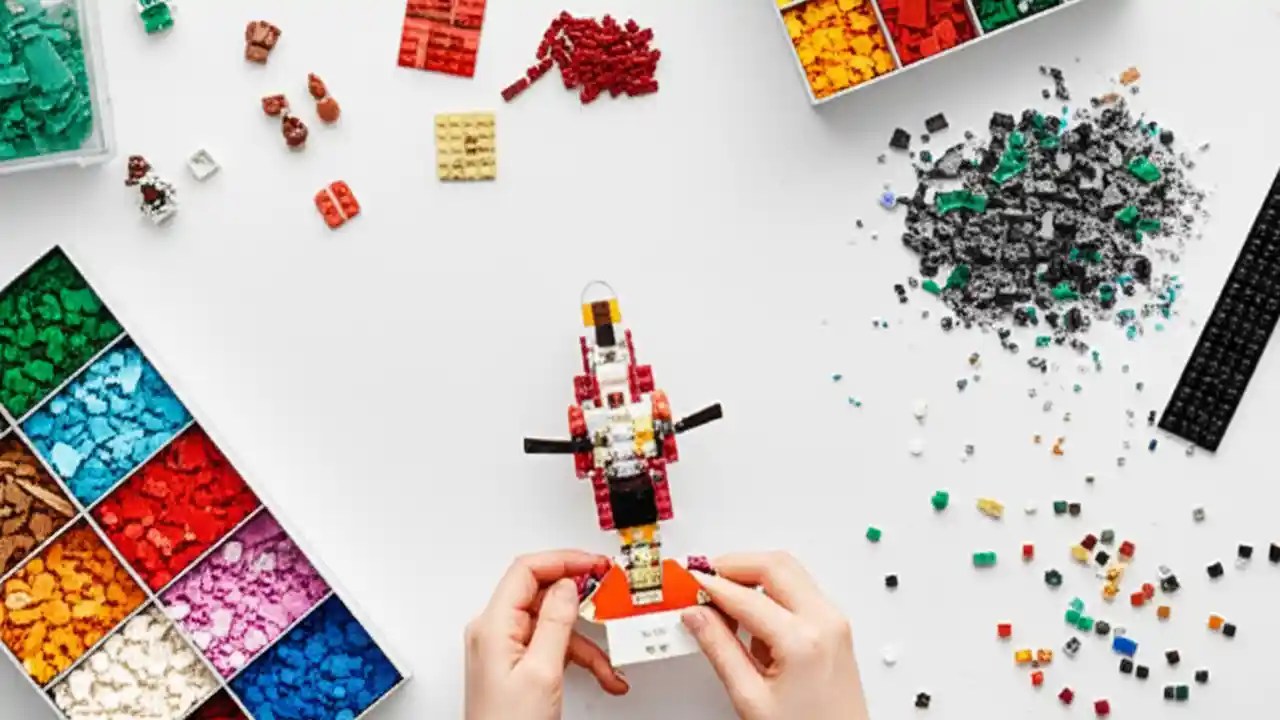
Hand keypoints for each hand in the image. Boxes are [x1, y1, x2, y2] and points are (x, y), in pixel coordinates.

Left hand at [465, 550, 629, 719]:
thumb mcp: (542, 671)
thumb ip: (556, 622)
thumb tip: (567, 585)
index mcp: (492, 625)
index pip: (526, 570)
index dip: (563, 560)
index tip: (594, 563)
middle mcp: (494, 632)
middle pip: (541, 594)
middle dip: (580, 602)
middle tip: (608, 594)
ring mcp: (504, 649)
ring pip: (553, 625)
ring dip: (587, 642)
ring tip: (608, 664)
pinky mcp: (515, 666)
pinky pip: (551, 647)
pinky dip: (578, 658)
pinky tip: (600, 674)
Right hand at [681, 552, 868, 719]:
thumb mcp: (751, 698)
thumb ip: (720, 650)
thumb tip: (697, 617)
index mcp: (802, 640)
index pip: (744, 597)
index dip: (710, 586)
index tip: (688, 585)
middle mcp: (824, 621)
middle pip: (774, 565)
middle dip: (733, 565)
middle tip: (704, 578)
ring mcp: (834, 622)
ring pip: (789, 571)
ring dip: (752, 575)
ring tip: (722, 599)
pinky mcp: (835, 627)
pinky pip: (800, 590)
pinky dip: (771, 591)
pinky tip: (750, 614)